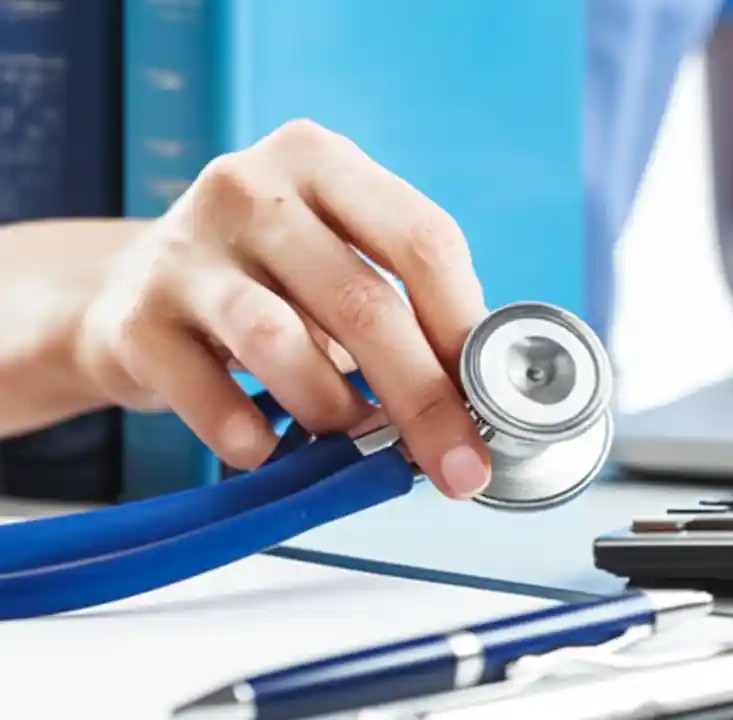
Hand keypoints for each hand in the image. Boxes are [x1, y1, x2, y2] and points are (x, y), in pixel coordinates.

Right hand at [74, 120, 491, 496]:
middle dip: (424, 399)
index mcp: (323, 161)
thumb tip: (484, 394)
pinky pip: (212, 398)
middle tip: (457, 464)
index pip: (423, 238)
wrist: (130, 291)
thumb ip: (409, 305)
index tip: (494, 400)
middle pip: (364, 302)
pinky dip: (256, 440)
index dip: (465, 328)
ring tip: (349, 434)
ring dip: (335, 412)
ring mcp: (186, 249)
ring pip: (283, 344)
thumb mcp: (340, 257)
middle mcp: (251, 188)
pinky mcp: (136, 318)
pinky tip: (270, 447)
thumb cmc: (272, 282)